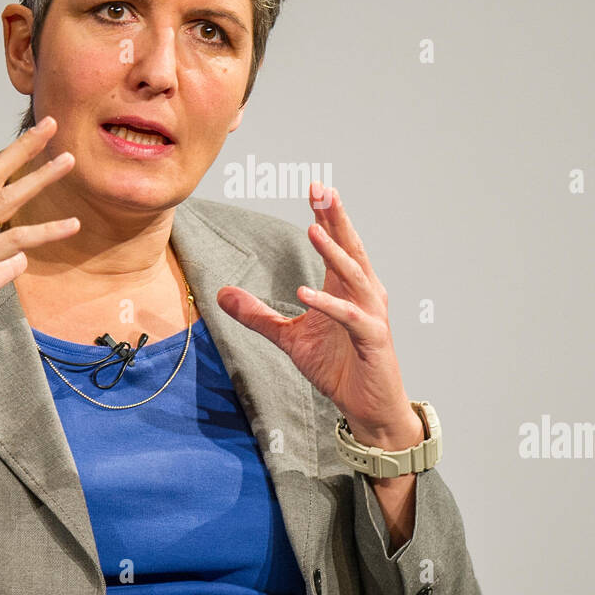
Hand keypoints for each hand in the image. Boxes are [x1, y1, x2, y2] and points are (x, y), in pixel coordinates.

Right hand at [0, 116, 81, 371]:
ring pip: (8, 200)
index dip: (10, 156)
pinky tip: (72, 224)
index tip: (35, 138)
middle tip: (51, 125)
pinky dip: (47, 231)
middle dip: (24, 148)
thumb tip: (21, 257)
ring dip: (40, 178)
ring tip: (68, 161)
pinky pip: (16, 240)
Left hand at [216, 181, 420, 448]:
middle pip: (351, 248)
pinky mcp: (372, 339)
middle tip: (322, 189)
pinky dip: (329, 303)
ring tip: (314, 229)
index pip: (339, 243)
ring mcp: (370, 315)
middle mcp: (364, 294)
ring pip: (354, 275)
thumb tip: (222, 294)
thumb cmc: (337, 367)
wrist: (368, 407)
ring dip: (334, 252)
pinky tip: (306, 292)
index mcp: (348, 288)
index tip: (315, 188)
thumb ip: (259, 315)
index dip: (328, 215)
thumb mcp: (289, 338)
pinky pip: (350, 317)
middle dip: (336, 218)